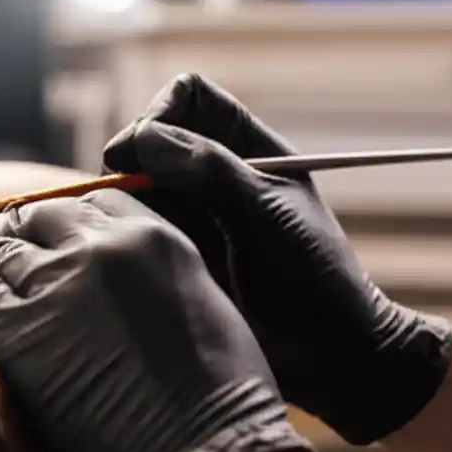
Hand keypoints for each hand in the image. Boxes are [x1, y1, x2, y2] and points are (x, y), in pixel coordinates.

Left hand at [0, 189, 318, 451]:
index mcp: (155, 238)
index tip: (58, 224)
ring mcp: (57, 285)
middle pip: (45, 215)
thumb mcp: (202, 304)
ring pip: (6, 245)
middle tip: (9, 231)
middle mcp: (102, 248)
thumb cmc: (220, 402)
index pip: (97, 201)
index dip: (72, 214)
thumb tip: (124, 275)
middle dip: (27, 223)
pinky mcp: (19, 331)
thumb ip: (158, 274)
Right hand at [103, 74, 451, 444]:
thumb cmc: (314, 276)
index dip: (161, 113)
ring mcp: (192, 215)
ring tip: (131, 229)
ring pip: (134, 184)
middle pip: (150, 138)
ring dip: (123, 199)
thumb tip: (145, 137)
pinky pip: (134, 227)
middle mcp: (214, 174)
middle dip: (131, 159)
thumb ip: (209, 169)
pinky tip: (133, 254)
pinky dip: (123, 232)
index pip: (188, 96)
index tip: (146, 151)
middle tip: (126, 197)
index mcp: (248, 148)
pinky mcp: (176, 254)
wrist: (328, 355)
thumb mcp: (266, 212)